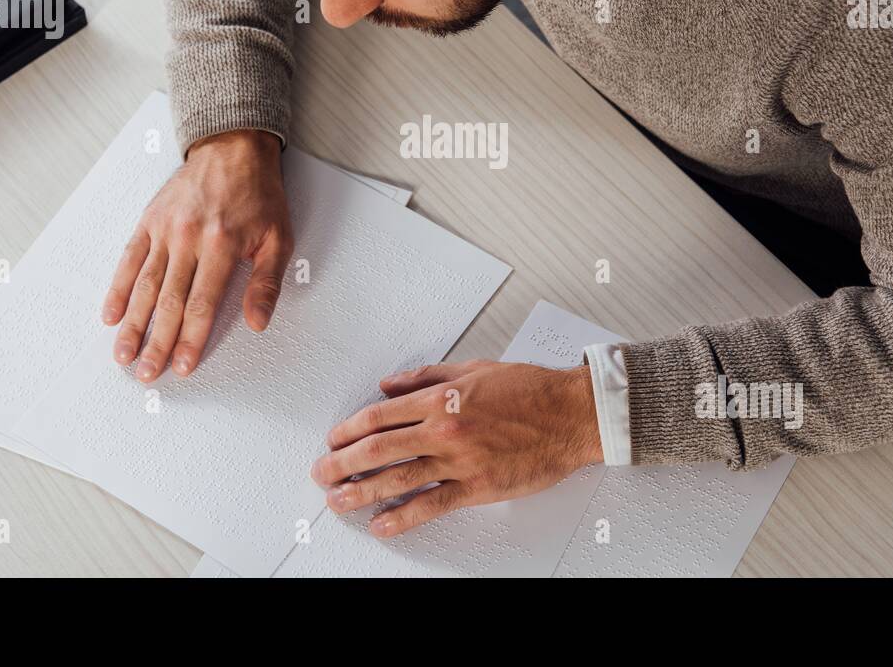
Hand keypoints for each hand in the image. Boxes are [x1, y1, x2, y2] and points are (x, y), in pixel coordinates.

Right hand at [102, 128, 291, 382]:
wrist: (233, 149)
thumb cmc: (259, 196)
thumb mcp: (278, 237)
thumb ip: (266, 283)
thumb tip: (258, 322)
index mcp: (222, 246)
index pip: (203, 304)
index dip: (191, 340)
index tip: (181, 367)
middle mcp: (188, 239)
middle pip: (168, 302)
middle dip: (156, 343)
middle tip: (146, 374)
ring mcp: (165, 230)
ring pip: (144, 285)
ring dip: (133, 324)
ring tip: (123, 355)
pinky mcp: (149, 221)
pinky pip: (130, 260)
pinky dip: (118, 289)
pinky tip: (111, 315)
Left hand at [312, 360, 602, 536]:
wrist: (571, 414)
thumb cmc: (529, 389)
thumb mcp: (473, 368)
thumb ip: (426, 376)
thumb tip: (388, 385)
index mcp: (441, 397)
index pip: (379, 415)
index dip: (349, 429)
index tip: (333, 439)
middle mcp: (444, 427)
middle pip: (378, 448)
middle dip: (342, 463)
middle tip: (321, 474)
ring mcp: (460, 459)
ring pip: (398, 478)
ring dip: (362, 492)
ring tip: (338, 501)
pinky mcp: (478, 486)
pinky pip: (432, 505)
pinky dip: (403, 517)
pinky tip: (382, 525)